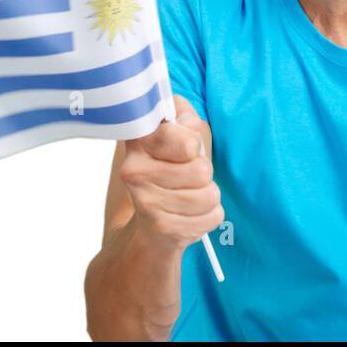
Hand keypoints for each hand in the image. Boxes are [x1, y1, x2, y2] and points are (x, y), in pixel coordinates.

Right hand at [118, 95, 223, 251]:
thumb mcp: (177, 134)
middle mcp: (134, 171)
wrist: (148, 219)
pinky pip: (212, 217)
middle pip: (202, 171)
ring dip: (209, 195)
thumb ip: (184, 119)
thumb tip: (190, 123)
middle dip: (204, 172)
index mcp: (139, 141)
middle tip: (188, 176)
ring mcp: (146, 202)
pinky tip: (191, 214)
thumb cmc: (169, 168)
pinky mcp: (162, 227)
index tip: (185, 149)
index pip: (187, 142)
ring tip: (191, 195)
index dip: (194, 144)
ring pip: (209, 195)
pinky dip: (210, 215)